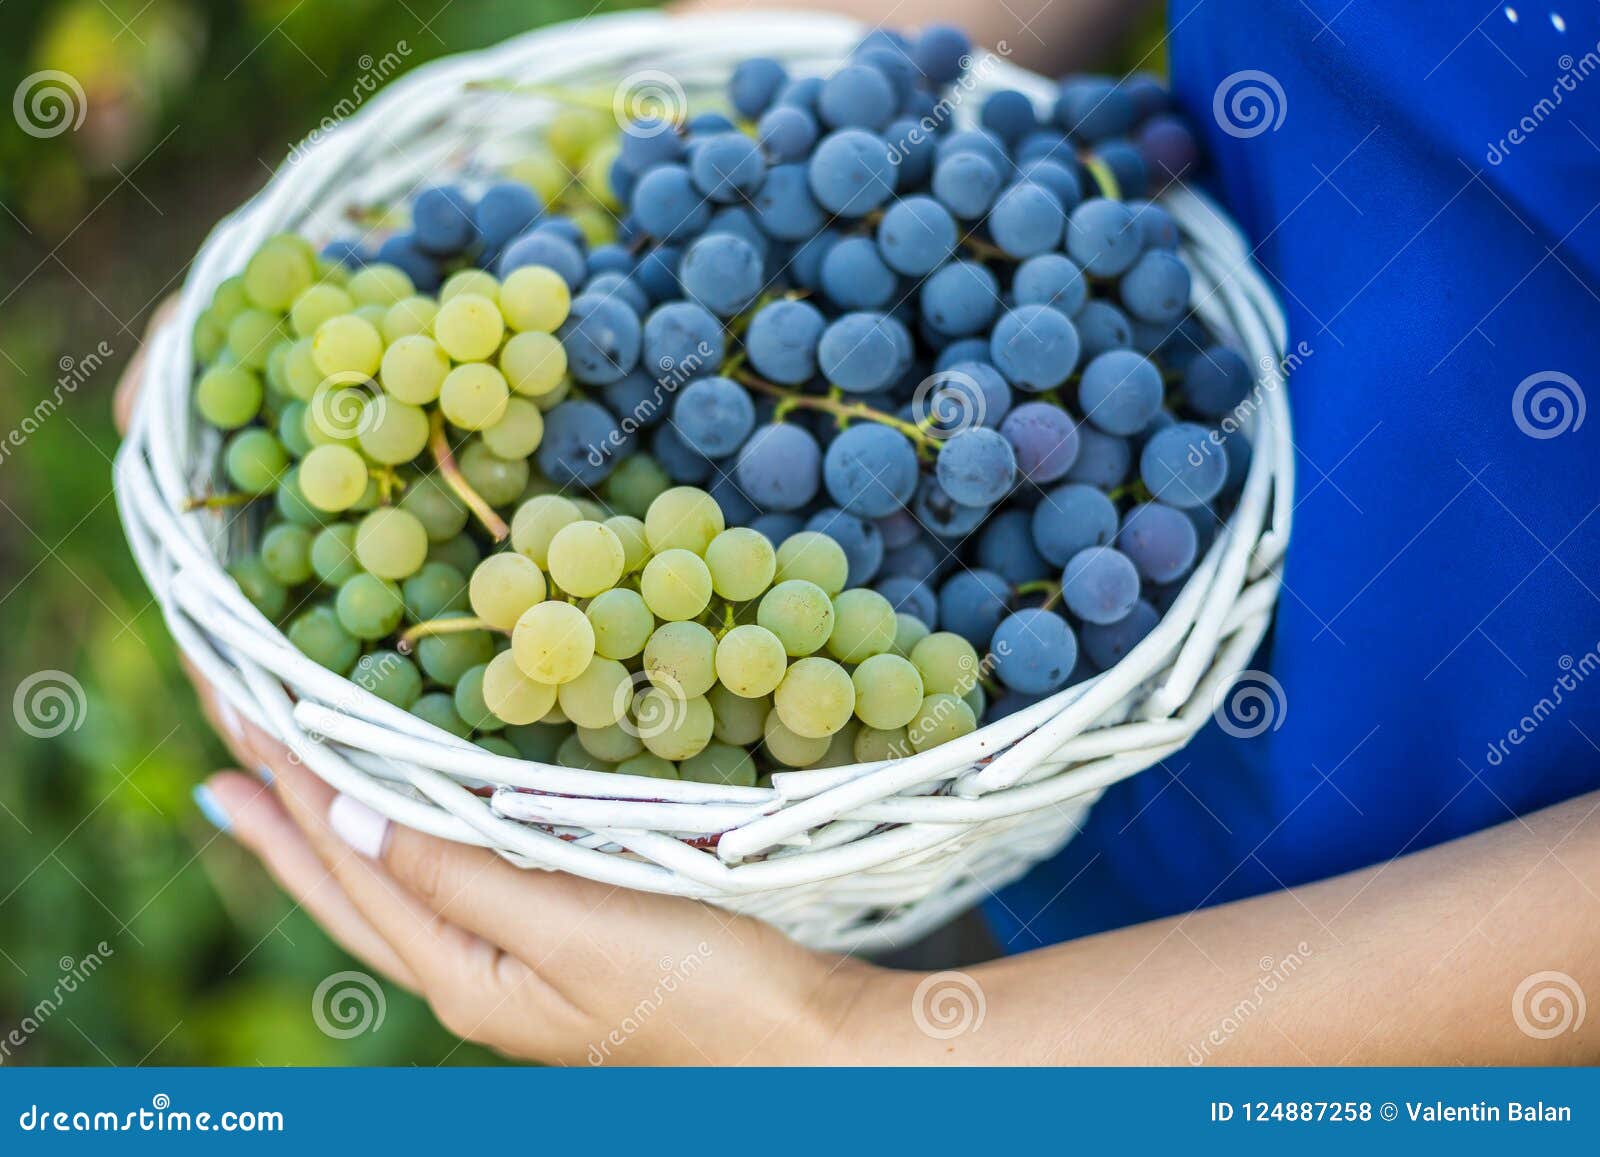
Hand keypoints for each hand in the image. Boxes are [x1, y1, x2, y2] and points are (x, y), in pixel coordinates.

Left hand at [115, 303, 883, 1064]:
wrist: (801, 1048)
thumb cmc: (702, 987)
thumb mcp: (571, 930)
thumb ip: (457, 874)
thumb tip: (342, 813)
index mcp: (459, 970)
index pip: (342, 853)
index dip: (284, 770)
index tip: (229, 692)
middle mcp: (465, 970)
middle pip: (341, 875)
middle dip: (275, 799)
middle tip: (219, 719)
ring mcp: (506, 961)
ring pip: (384, 877)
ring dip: (323, 816)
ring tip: (270, 771)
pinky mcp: (550, 943)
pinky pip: (438, 875)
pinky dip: (395, 829)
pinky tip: (400, 811)